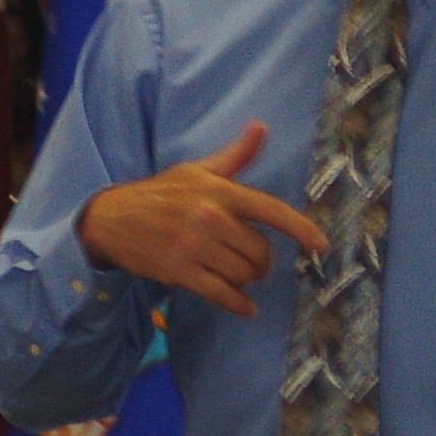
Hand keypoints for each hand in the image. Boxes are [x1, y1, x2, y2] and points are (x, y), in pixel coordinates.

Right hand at [78, 121, 328, 318]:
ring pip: (242, 274)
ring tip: (242, 278)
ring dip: (248, 280)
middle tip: (254, 263)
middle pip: (259, 251)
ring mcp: (194, 246)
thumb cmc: (162, 193)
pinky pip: (221, 294)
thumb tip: (261, 127)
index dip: (300, 229)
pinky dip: (238, 304)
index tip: (322, 246)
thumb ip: (235, 156)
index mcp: (219, 191)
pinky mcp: (179, 271)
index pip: (270, 210)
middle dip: (262, 261)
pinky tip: (245, 307)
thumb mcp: (198, 170)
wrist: (113, 217)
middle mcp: (209, 217)